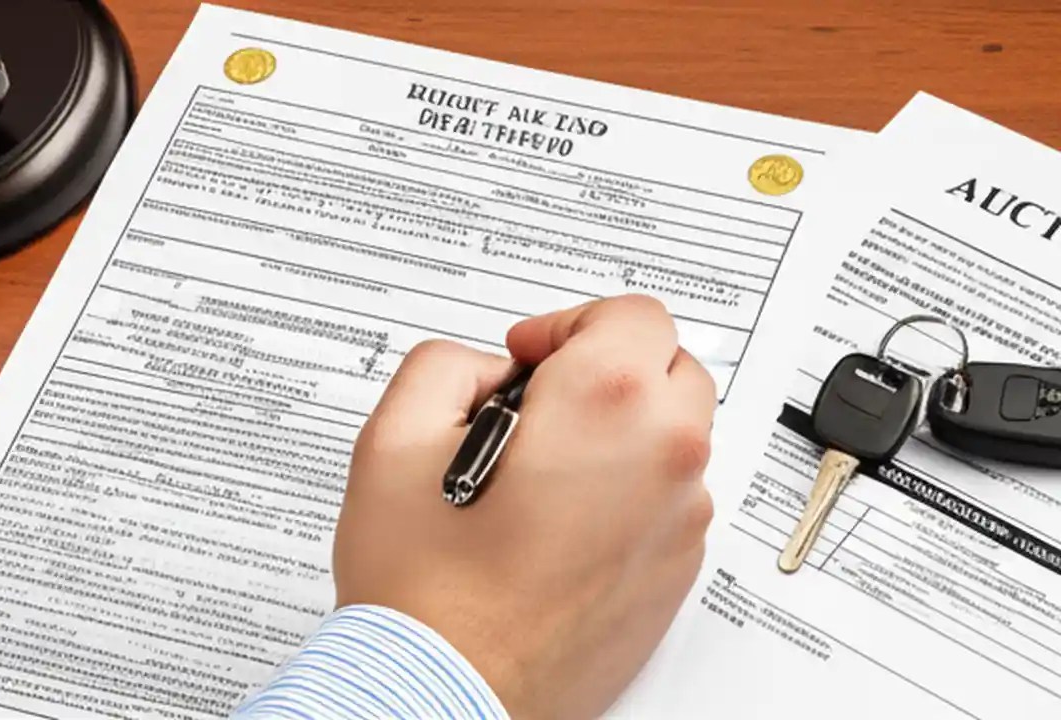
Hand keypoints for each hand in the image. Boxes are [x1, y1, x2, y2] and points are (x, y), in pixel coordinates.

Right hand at [333, 295, 716, 718]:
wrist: (447, 694)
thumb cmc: (426, 595)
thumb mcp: (394, 440)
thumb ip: (445, 366)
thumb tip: (488, 372)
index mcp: (605, 407)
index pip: (633, 314)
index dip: (569, 324)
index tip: (530, 359)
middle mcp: (663, 461)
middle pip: (669, 367)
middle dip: (608, 367)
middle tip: (542, 400)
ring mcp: (679, 524)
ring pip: (675, 436)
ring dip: (622, 428)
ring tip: (542, 468)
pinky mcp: (675, 574)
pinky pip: (670, 499)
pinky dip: (630, 488)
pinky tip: (558, 520)